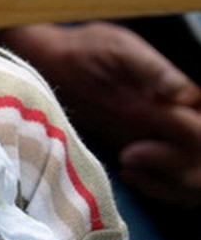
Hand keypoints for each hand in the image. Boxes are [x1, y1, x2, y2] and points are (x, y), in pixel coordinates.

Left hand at [0, 21, 200, 206]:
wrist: (53, 66)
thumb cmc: (84, 50)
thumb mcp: (117, 48)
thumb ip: (150, 68)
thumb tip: (181, 93)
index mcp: (180, 92)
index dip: (191, 132)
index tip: (158, 123)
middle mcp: (180, 118)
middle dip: (178, 162)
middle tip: (130, 153)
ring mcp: (166, 141)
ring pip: (196, 179)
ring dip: (169, 180)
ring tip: (125, 160)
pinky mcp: (151, 159)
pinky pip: (178, 191)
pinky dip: (160, 191)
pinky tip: (127, 172)